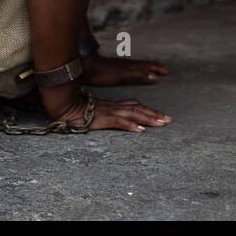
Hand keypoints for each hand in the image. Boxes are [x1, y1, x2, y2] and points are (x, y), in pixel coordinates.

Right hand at [52, 88, 171, 132]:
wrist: (65, 105)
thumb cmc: (79, 110)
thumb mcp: (98, 111)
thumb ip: (109, 114)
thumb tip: (120, 119)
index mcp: (114, 105)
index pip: (136, 105)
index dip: (150, 110)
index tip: (162, 116)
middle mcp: (114, 106)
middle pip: (139, 108)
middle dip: (155, 114)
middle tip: (169, 120)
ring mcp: (110, 111)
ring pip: (133, 113)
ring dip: (148, 118)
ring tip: (161, 124)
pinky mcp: (103, 118)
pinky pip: (119, 121)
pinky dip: (131, 125)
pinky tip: (140, 130)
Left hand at [79, 52, 169, 85]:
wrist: (85, 64)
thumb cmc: (102, 72)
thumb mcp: (122, 76)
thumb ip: (138, 75)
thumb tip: (154, 76)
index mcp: (130, 67)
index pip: (147, 67)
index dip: (157, 69)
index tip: (167, 71)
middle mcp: (127, 65)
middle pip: (144, 65)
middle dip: (155, 67)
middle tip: (165, 70)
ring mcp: (121, 65)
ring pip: (138, 65)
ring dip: (148, 67)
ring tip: (154, 69)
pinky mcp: (114, 67)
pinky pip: (131, 67)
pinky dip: (138, 68)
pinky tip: (134, 70)